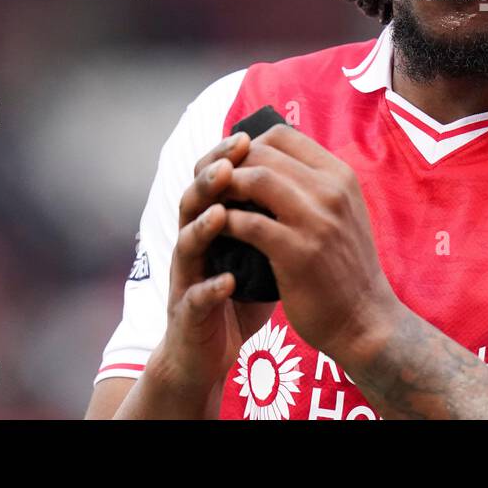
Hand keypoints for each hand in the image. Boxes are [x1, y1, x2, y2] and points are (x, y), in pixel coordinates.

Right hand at [156, 132, 278, 406]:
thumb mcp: (256, 249)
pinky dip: (211, 289)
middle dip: (211, 177)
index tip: (247, 135)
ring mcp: (187, 280)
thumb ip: (268, 217)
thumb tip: (300, 180)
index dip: (226, 158)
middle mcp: (194, 247)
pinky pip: (196, 299)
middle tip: (230, 157)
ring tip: (220, 210)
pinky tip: (228, 280)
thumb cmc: (236, 297)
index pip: (213, 182)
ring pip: (186, 244)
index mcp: (211, 225)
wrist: (208, 352)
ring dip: (203, 225)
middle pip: (193, 201)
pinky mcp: (188, 316)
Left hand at [221, 124, 400, 363]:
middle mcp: (332, 190)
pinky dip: (224, 222)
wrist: (365, 319)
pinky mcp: (298, 252)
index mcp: (341, 175)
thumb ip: (313, 185)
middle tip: (210, 185)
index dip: (248, 145)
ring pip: (254, 179)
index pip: (283, 135)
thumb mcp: (342, 213)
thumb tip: (270, 161)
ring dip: (224, 188)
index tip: (232, 165)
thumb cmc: (345, 267)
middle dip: (228, 164)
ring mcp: (316, 220)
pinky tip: (215, 231)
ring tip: (210, 204)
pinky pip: (248, 222)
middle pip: (263, 152)